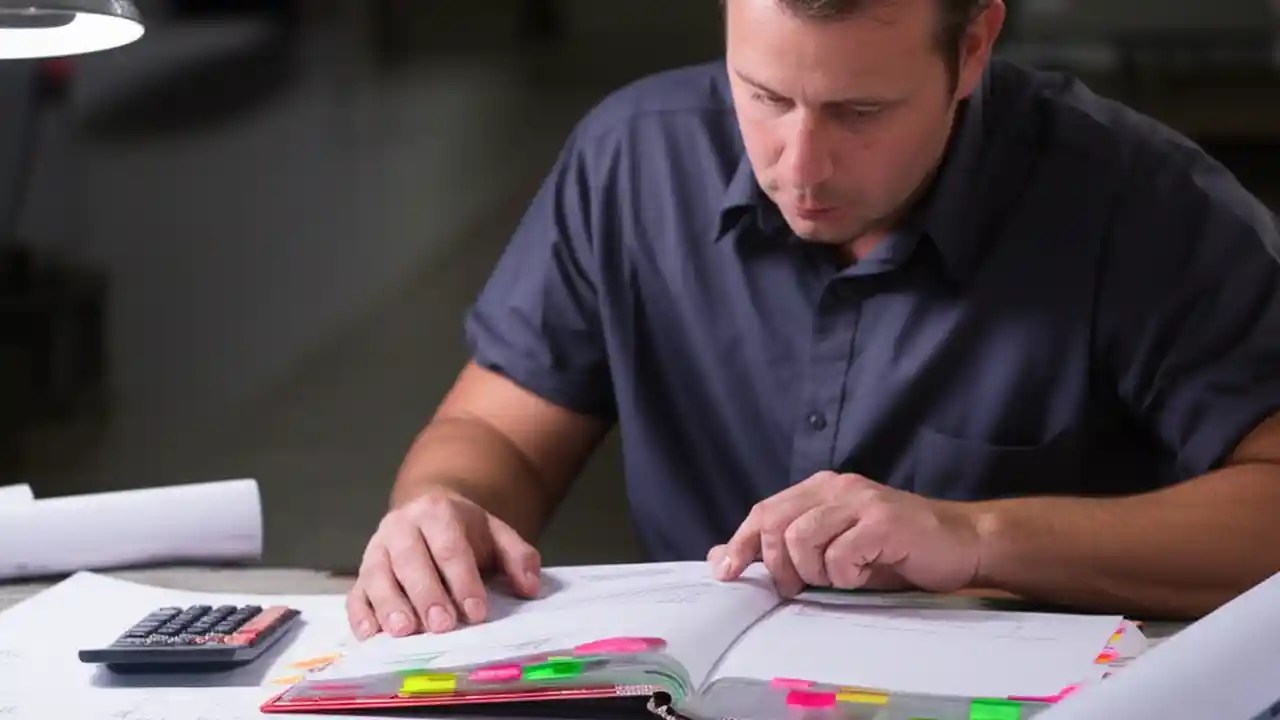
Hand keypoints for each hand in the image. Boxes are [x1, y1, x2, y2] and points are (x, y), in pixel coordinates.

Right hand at [347, 487, 541, 638]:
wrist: (426, 512)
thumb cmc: (464, 531)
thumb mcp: (496, 533)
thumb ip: (517, 557)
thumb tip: (530, 587)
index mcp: (436, 512)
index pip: (449, 546)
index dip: (462, 580)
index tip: (476, 611)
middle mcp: (401, 527)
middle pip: (410, 560)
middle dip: (426, 594)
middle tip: (443, 625)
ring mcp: (376, 550)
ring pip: (377, 576)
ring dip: (389, 605)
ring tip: (405, 631)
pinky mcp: (360, 574)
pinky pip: (355, 594)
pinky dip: (360, 615)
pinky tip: (370, 635)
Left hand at [707, 471, 981, 596]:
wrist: (962, 543)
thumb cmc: (896, 551)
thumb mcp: (833, 549)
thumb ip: (784, 549)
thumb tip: (724, 558)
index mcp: (821, 488)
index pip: (764, 510)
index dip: (741, 543)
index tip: (728, 573)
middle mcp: (837, 487)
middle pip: (775, 523)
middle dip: (778, 565)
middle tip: (799, 587)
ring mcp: (861, 501)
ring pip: (801, 538)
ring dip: (814, 572)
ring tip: (839, 580)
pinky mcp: (883, 522)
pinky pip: (840, 554)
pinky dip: (846, 576)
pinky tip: (865, 575)